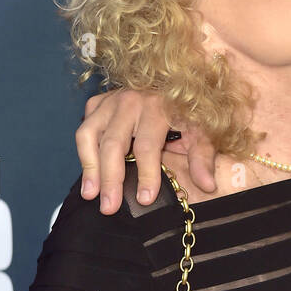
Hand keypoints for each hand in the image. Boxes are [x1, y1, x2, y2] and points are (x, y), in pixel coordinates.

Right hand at [76, 88, 217, 213]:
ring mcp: (110, 101)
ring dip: (89, 167)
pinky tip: (89, 172)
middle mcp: (130, 101)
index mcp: (157, 107)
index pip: (147, 147)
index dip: (146, 174)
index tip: (145, 199)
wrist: (172, 83)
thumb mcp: (202, 132)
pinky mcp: (97, 102)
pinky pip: (84, 128)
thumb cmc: (185, 112)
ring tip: (90, 194)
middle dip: (110, 178)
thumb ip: (203, 157)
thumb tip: (207, 185)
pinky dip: (84, 151)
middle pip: (113, 144)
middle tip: (109, 206)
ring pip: (89, 135)